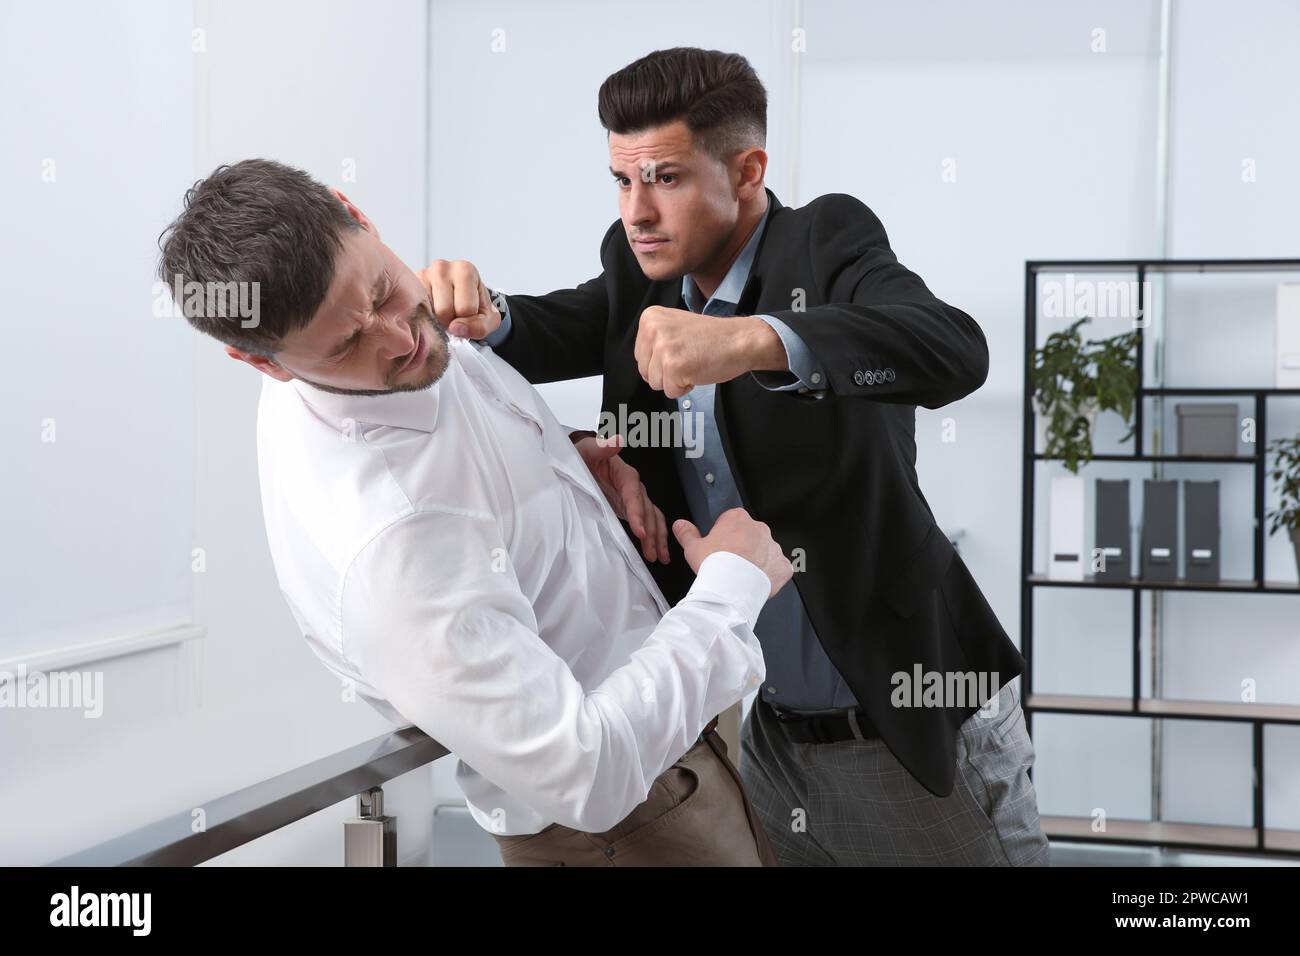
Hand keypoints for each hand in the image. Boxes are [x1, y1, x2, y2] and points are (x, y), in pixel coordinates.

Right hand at [415, 259, 501, 339]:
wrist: (461, 300)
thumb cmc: (475, 307)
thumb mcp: (488, 320)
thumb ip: (479, 327)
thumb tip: (455, 329)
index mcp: (465, 270)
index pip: (465, 308)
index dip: (467, 321)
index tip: (467, 315)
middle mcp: (442, 267)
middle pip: (444, 310)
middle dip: (450, 321)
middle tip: (453, 316)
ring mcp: (422, 275)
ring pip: (428, 312)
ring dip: (436, 320)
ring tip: (442, 313)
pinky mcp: (408, 286)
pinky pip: (415, 311)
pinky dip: (424, 318)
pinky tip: (431, 312)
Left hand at [571, 433, 669, 564]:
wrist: (581, 460)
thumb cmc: (583, 456)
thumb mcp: (588, 450)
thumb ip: (601, 447)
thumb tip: (617, 440)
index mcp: (625, 474)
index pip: (634, 495)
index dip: (638, 513)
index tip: (640, 532)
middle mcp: (634, 487)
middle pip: (647, 511)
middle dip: (651, 533)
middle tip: (652, 553)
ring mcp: (634, 499)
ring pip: (652, 518)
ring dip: (657, 538)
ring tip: (660, 558)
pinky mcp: (630, 508)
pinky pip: (647, 522)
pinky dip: (654, 537)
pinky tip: (657, 552)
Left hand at [633, 306, 786, 398]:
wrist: (739, 340)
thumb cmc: (711, 337)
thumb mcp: (674, 327)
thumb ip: (654, 342)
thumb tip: (643, 367)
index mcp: (650, 318)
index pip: (640, 356)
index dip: (661, 361)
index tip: (681, 349)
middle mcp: (653, 329)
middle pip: (645, 371)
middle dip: (666, 372)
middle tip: (689, 356)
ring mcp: (663, 347)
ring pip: (656, 383)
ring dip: (676, 380)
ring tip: (693, 362)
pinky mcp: (674, 366)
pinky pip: (671, 391)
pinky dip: (685, 387)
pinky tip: (698, 370)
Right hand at [672, 507, 792, 597]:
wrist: (731, 588)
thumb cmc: (713, 565)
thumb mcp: (692, 548)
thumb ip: (686, 533)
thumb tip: (680, 524)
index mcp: (737, 519)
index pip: (730, 521)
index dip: (723, 535)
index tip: (718, 548)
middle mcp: (759, 528)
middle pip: (749, 535)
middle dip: (742, 547)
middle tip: (729, 563)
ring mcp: (773, 547)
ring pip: (765, 551)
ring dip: (756, 560)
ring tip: (742, 575)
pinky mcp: (782, 565)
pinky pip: (778, 568)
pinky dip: (770, 574)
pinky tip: (757, 582)